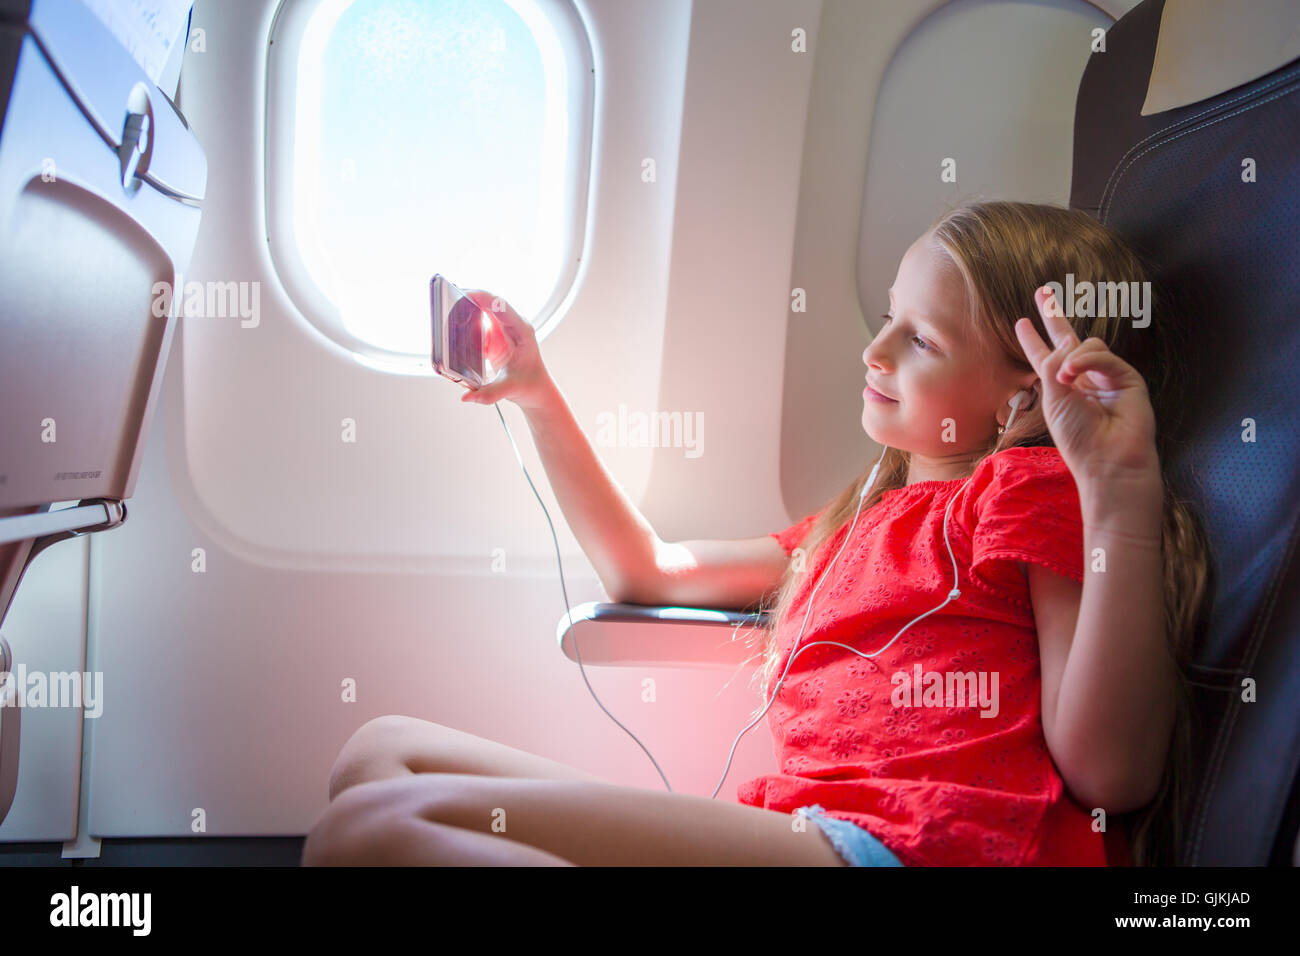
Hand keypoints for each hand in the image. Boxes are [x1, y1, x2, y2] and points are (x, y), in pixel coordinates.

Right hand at [458, 291, 552, 410]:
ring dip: (465, 307)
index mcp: (522, 331)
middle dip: (469, 297)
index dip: (483, 298)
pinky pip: (478, 320)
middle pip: (489, 301)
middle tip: (448, 299)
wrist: (536, 388)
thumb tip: (467, 397)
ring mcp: (503, 327)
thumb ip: (489, 394)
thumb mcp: (510, 390)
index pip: (502, 306)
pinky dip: (465, 321)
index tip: (465, 295)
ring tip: (446, 312)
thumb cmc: (529, 385)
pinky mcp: (495, 334)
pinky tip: (453, 326)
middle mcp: (513, 324)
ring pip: (482, 307)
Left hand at [1014, 286, 1158, 484]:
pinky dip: (1086, 362)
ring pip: (1087, 346)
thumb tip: (1069, 339)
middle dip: (1054, 316)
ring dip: (1072, 358)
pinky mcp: (1126, 378)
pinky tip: (1073, 375)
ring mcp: (1105, 378)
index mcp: (1059, 388)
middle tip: (1043, 291)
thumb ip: (1055, 365)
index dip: (1033, 339)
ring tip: (1064, 380)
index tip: (1022, 322)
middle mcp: (1081, 380)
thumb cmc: (1077, 437)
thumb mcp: (1053, 399)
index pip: (1044, 357)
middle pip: (1068, 340)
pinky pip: (1103, 357)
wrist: (1108, 459)